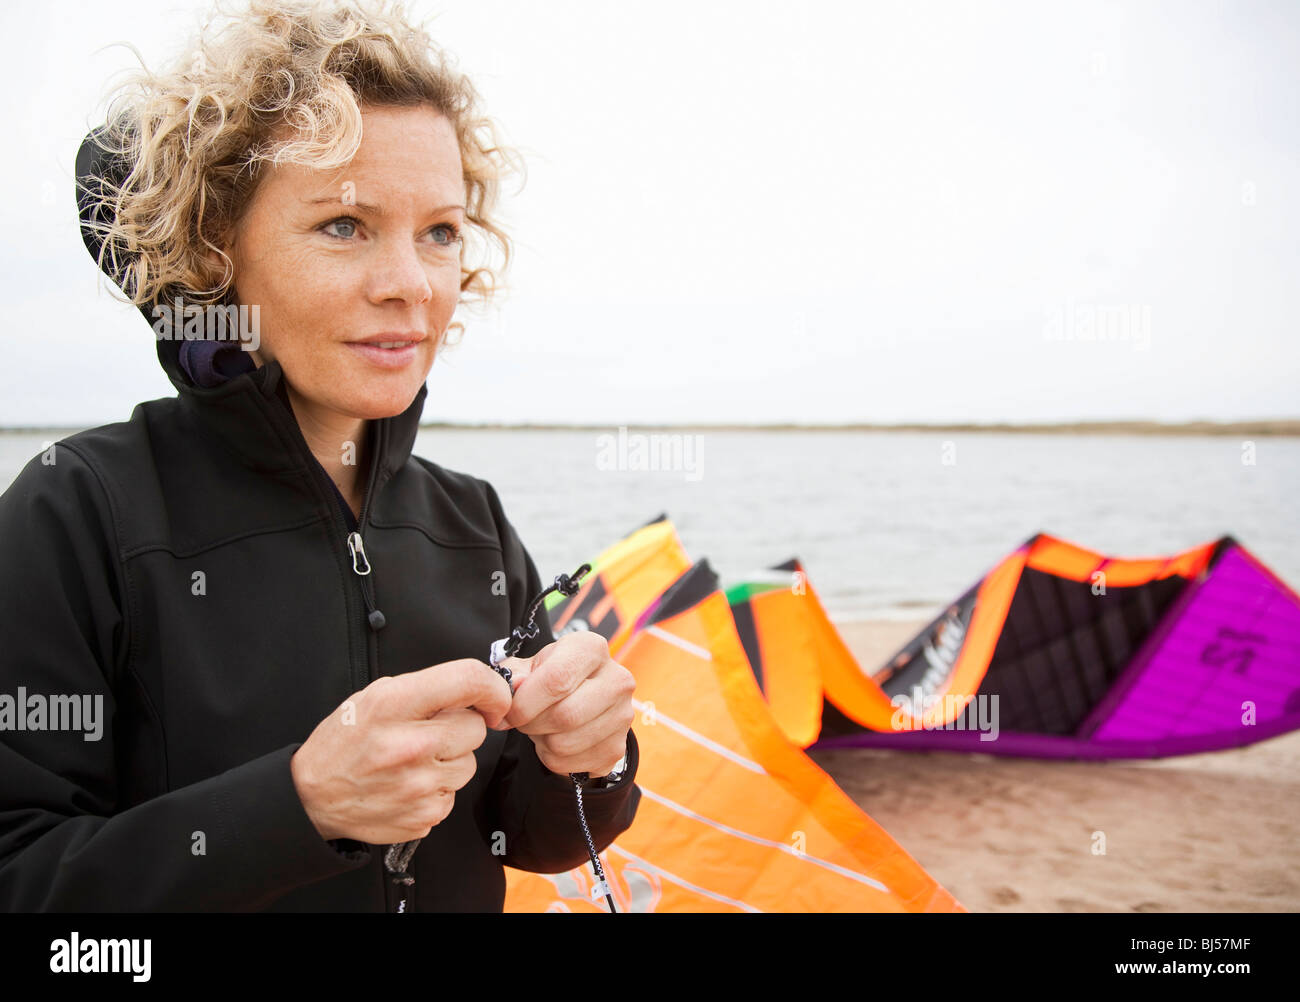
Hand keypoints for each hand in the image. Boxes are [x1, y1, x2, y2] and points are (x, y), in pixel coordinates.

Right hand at [290, 659, 512, 843]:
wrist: (312, 797)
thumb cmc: (345, 741)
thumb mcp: (375, 697)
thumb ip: (425, 689)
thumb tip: (476, 690)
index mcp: (394, 704)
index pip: (467, 680)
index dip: (492, 686)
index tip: (493, 696)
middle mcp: (409, 745)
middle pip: (476, 728)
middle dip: (462, 727)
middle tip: (432, 732)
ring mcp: (417, 786)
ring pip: (469, 763)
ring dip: (450, 759)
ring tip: (415, 760)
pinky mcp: (423, 816)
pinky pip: (453, 794)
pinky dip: (438, 789)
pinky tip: (410, 784)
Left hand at [497, 631, 634, 777]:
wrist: (582, 699)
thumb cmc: (553, 678)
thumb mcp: (531, 666)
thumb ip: (515, 673)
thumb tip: (514, 686)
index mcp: (592, 649)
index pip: (556, 680)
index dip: (524, 702)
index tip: (509, 711)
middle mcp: (617, 680)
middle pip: (564, 716)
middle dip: (531, 724)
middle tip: (523, 721)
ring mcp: (623, 716)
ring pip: (564, 744)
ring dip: (541, 742)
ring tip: (542, 728)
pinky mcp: (617, 747)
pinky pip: (570, 764)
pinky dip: (552, 758)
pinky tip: (556, 740)